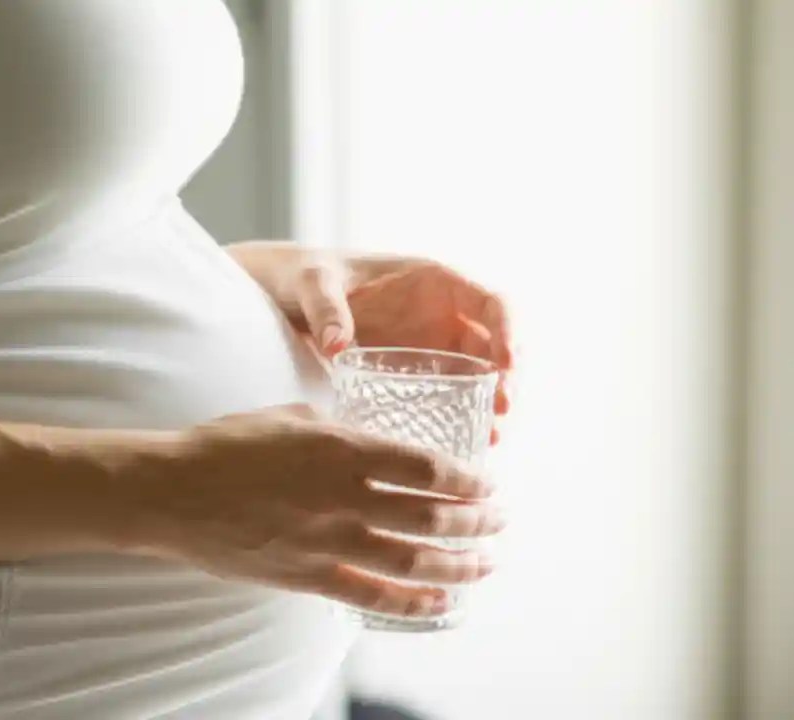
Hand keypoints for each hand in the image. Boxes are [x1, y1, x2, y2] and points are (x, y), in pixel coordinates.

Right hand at [121, 404, 503, 615]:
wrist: (170, 491)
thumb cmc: (227, 444)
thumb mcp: (293, 415)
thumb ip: (340, 429)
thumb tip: (371, 437)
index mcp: (343, 450)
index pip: (425, 468)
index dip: (466, 479)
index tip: (488, 483)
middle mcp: (344, 497)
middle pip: (430, 515)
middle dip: (476, 520)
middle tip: (500, 519)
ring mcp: (327, 540)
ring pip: (411, 559)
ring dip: (459, 563)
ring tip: (487, 562)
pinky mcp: (307, 574)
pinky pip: (371, 594)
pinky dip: (412, 602)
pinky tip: (442, 603)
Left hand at [230, 243, 513, 442]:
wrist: (284, 296)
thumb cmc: (304, 275)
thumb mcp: (312, 282)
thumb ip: (326, 308)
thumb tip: (336, 346)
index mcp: (436, 281)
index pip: (493, 303)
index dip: (510, 331)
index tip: (508, 363)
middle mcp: (445, 314)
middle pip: (496, 346)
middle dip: (507, 377)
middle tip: (501, 411)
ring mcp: (434, 347)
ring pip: (481, 376)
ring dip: (492, 404)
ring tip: (491, 437)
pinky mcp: (418, 375)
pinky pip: (451, 397)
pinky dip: (462, 418)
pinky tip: (463, 445)